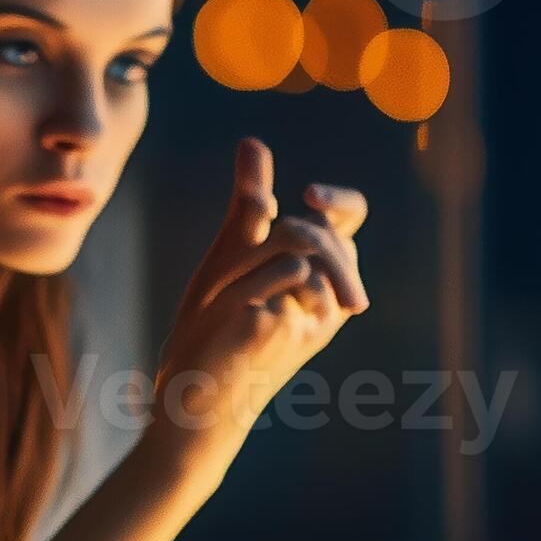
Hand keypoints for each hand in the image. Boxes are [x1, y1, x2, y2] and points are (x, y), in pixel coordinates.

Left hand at [139, 138, 369, 488]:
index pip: (349, 221)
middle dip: (278, 231)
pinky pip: (267, 280)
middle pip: (319, 234)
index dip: (339, 201)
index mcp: (321, 280)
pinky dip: (240, 285)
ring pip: (295, 254)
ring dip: (250, 262)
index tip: (308, 194)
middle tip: (249, 242)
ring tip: (225, 298)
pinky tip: (228, 315)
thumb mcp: (229, 258)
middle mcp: (327, 303)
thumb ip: (248, 203)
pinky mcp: (283, 334)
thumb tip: (254, 142)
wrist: (190, 398)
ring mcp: (310, 321)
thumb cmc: (215, 332)